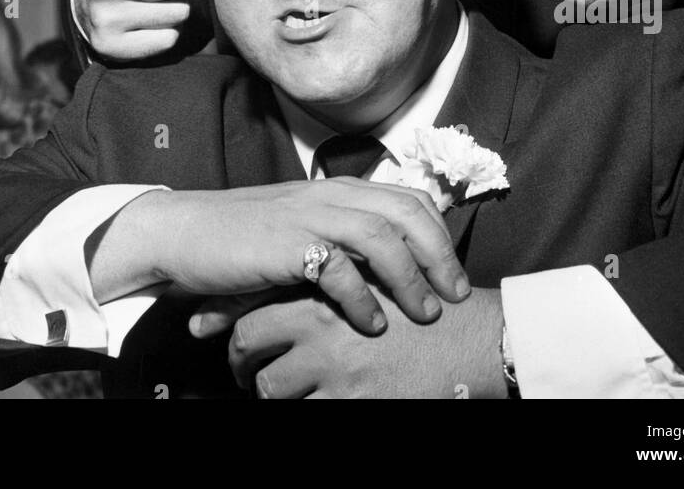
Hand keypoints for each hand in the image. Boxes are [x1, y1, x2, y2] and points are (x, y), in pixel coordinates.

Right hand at [88, 179, 469, 335]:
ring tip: (424, 313)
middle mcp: (329, 194)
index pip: (407, 197)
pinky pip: (339, 268)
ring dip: (411, 278)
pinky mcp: (287, 245)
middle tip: (456, 294)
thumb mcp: (301, 227)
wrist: (184, 234)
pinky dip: (363, 298)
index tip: (453, 271)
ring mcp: (308, 216)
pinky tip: (372, 324)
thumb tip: (390, 262)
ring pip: (381, 237)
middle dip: (440, 254)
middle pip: (406, 212)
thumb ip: (340, 235)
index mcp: (337, 188)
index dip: (439, 231)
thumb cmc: (244, 238)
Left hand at [219, 285, 505, 398]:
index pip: (258, 296)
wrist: (475, 339)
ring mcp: (333, 367)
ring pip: (269, 387)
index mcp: (326, 284)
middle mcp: (322, 323)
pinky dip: (297, 408)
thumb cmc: (428, 304)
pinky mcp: (350, 401)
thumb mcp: (380, 269)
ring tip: (269, 391)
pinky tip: (307, 402)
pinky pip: (300, 412)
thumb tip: (299, 276)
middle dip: (237, 358)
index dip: (228, 313)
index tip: (208, 323)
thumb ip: (339, 269)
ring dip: (265, 391)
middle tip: (237, 368)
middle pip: (250, 341)